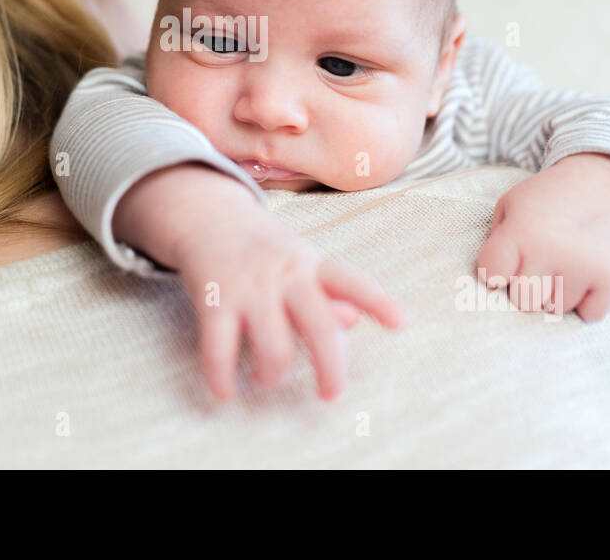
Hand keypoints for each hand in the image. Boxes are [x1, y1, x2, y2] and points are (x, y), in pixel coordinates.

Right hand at [112, 163, 405, 400]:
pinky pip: (220, 350)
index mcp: (311, 265)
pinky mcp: (214, 301)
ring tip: (266, 378)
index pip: (350, 282)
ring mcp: (249, 288)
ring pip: (274, 349)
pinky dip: (223, 379)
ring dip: (273, 377)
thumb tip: (351, 321)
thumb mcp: (302, 262)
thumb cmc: (265, 250)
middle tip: (330, 393)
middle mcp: (284, 275)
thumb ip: (328, 293)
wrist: (209, 216)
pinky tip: (226, 393)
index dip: (377, 302)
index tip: (400, 323)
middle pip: (319, 327)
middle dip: (331, 369)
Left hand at [475, 152, 609, 321]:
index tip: (505, 264)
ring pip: (556, 309)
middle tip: (539, 264)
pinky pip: (589, 315)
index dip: (496, 272)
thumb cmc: (548, 200)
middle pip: (523, 301)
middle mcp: (551, 251)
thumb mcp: (511, 205)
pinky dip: (588, 302)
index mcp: (522, 230)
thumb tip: (492, 285)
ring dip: (558, 293)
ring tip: (565, 264)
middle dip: (528, 286)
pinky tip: (586, 276)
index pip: (492, 275)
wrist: (604, 186)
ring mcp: (583, 267)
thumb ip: (495, 243)